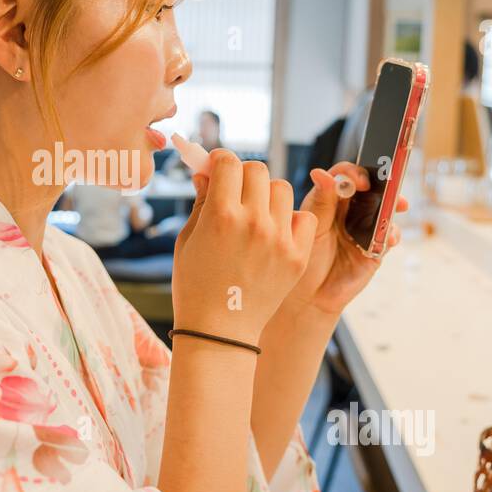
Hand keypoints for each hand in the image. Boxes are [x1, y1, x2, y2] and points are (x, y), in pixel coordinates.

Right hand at [172, 150, 317, 343]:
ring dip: (267, 194)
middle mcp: (254, 221)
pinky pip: (304, 217)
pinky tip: (276, 231)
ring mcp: (279, 239)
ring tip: (256, 213)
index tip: (218, 167)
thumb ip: (202, 201)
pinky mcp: (297, 256)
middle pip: (257, 170)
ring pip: (282, 189)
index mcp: (221, 215)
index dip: (220, 160)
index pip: (229, 162)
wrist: (220, 331)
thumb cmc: (195, 286)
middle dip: (243, 175)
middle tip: (235, 191)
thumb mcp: (188, 240)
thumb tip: (208, 172)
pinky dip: (291, 219)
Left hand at [277, 163, 408, 318]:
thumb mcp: (312, 227)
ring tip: (398, 205)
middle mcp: (349, 210)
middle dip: (383, 183)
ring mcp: (365, 228)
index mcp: (330, 200)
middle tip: (387, 186)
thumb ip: (321, 201)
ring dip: (394, 204)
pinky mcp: (376, 247)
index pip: (344, 176)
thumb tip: (321, 173)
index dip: (354, 173)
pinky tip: (389, 237)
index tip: (359, 181)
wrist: (310, 294)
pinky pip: (390, 235)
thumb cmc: (305, 257)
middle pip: (371, 187)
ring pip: (385, 208)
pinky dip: (393, 233)